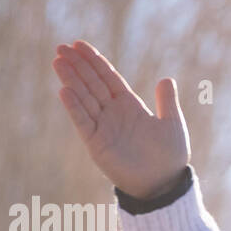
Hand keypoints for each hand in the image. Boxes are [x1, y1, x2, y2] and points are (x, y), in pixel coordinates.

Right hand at [52, 40, 189, 198]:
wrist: (163, 185)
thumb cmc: (170, 157)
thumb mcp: (172, 125)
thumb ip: (167, 102)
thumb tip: (166, 79)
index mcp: (130, 106)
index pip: (108, 78)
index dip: (94, 61)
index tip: (79, 45)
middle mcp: (113, 114)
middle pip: (92, 84)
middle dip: (77, 66)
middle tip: (61, 47)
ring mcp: (103, 128)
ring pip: (84, 98)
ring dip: (71, 80)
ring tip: (58, 61)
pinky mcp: (97, 144)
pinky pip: (83, 122)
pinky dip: (74, 107)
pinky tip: (64, 90)